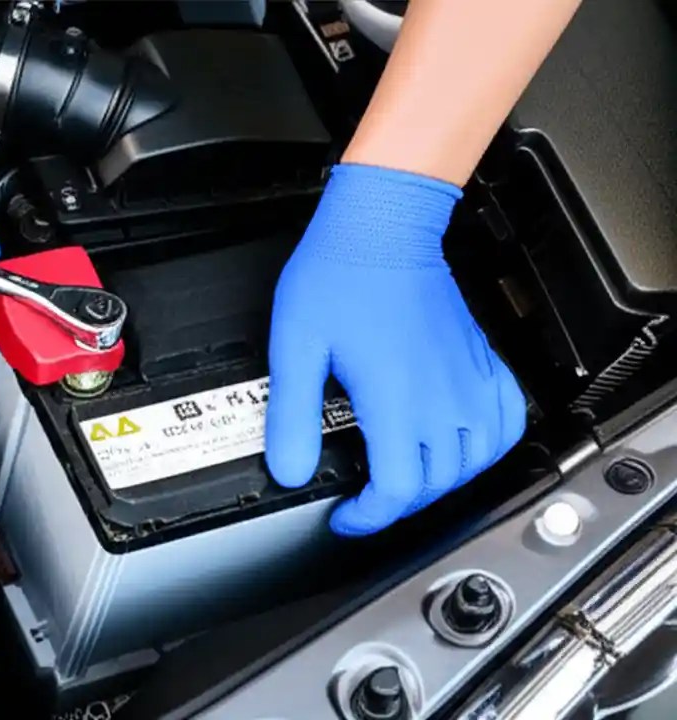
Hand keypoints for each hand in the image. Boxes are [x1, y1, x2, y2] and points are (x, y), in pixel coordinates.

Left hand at [266, 164, 526, 535]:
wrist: (382, 224)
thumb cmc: (339, 273)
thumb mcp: (295, 348)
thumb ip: (289, 415)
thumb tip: (289, 468)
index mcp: (395, 399)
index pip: (398, 490)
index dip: (370, 517)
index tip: (347, 516)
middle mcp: (441, 395)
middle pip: (436, 483)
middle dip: (400, 502)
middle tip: (368, 497)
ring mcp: (467, 378)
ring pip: (477, 459)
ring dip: (444, 481)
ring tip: (409, 478)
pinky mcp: (479, 358)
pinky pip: (506, 416)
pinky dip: (490, 443)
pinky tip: (465, 442)